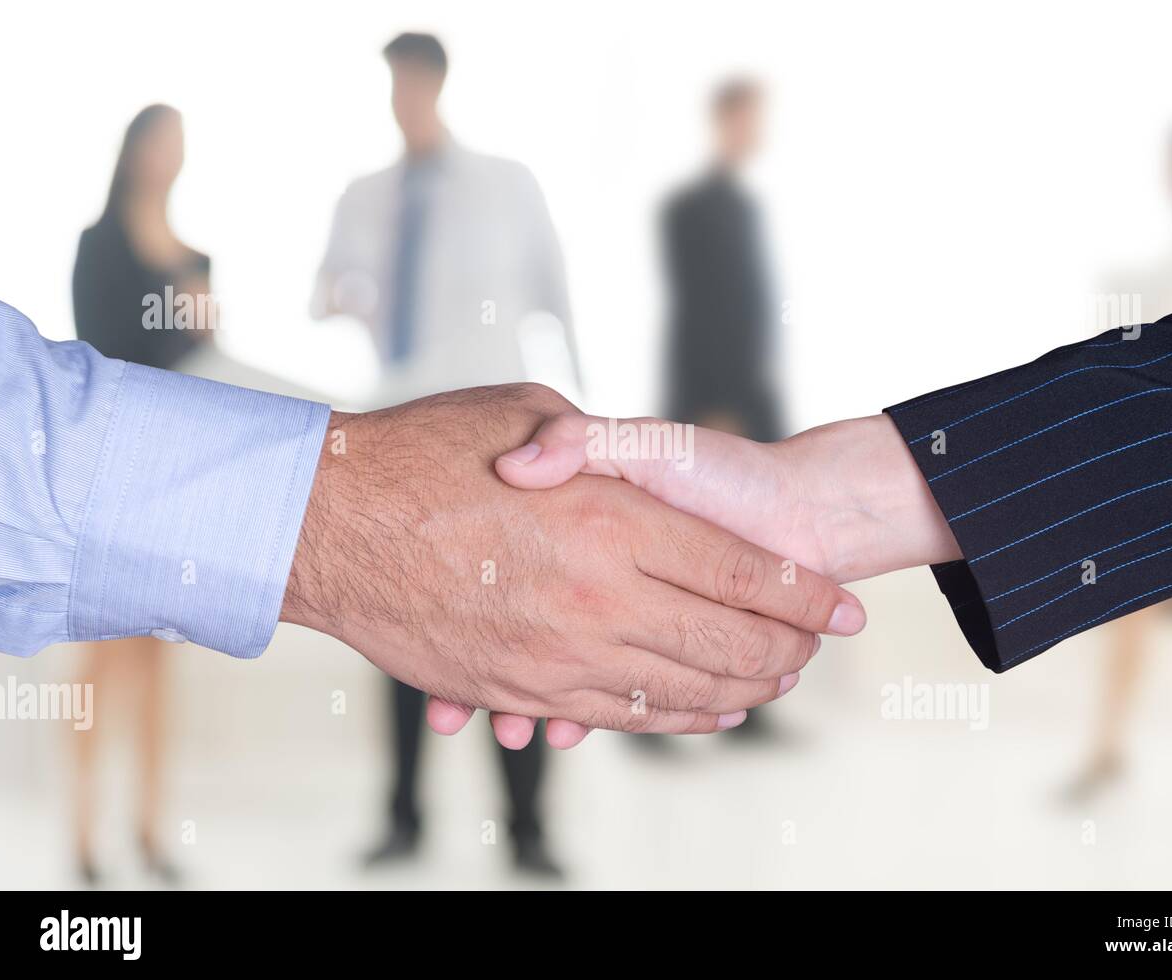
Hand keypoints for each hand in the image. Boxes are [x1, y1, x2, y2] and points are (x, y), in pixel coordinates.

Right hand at [278, 385, 864, 741]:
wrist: (327, 521)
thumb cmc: (425, 447)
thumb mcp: (523, 408)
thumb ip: (597, 439)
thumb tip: (646, 468)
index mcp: (610, 519)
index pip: (738, 569)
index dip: (802, 594)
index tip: (844, 609)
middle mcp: (595, 593)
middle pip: (724, 642)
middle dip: (787, 651)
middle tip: (819, 652)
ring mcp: (557, 650)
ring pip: (679, 691)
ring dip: (740, 692)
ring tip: (777, 686)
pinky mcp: (519, 684)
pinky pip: (617, 717)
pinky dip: (673, 719)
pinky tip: (705, 715)